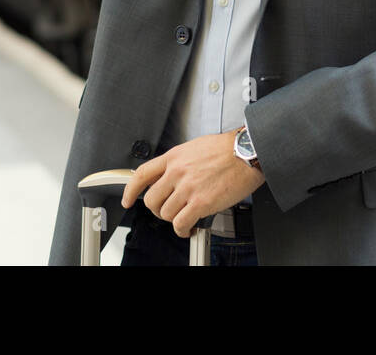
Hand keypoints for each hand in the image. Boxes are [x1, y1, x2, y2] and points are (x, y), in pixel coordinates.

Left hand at [121, 130, 264, 237]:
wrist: (247, 152)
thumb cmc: (228, 149)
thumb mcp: (195, 147)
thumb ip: (180, 161)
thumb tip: (173, 173)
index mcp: (174, 157)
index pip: (142, 174)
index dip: (130, 190)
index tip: (128, 199)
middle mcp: (177, 172)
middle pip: (151, 199)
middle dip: (158, 209)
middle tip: (169, 210)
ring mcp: (187, 188)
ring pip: (166, 213)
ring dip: (174, 219)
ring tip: (185, 218)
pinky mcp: (200, 203)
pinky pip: (181, 223)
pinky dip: (183, 230)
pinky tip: (190, 228)